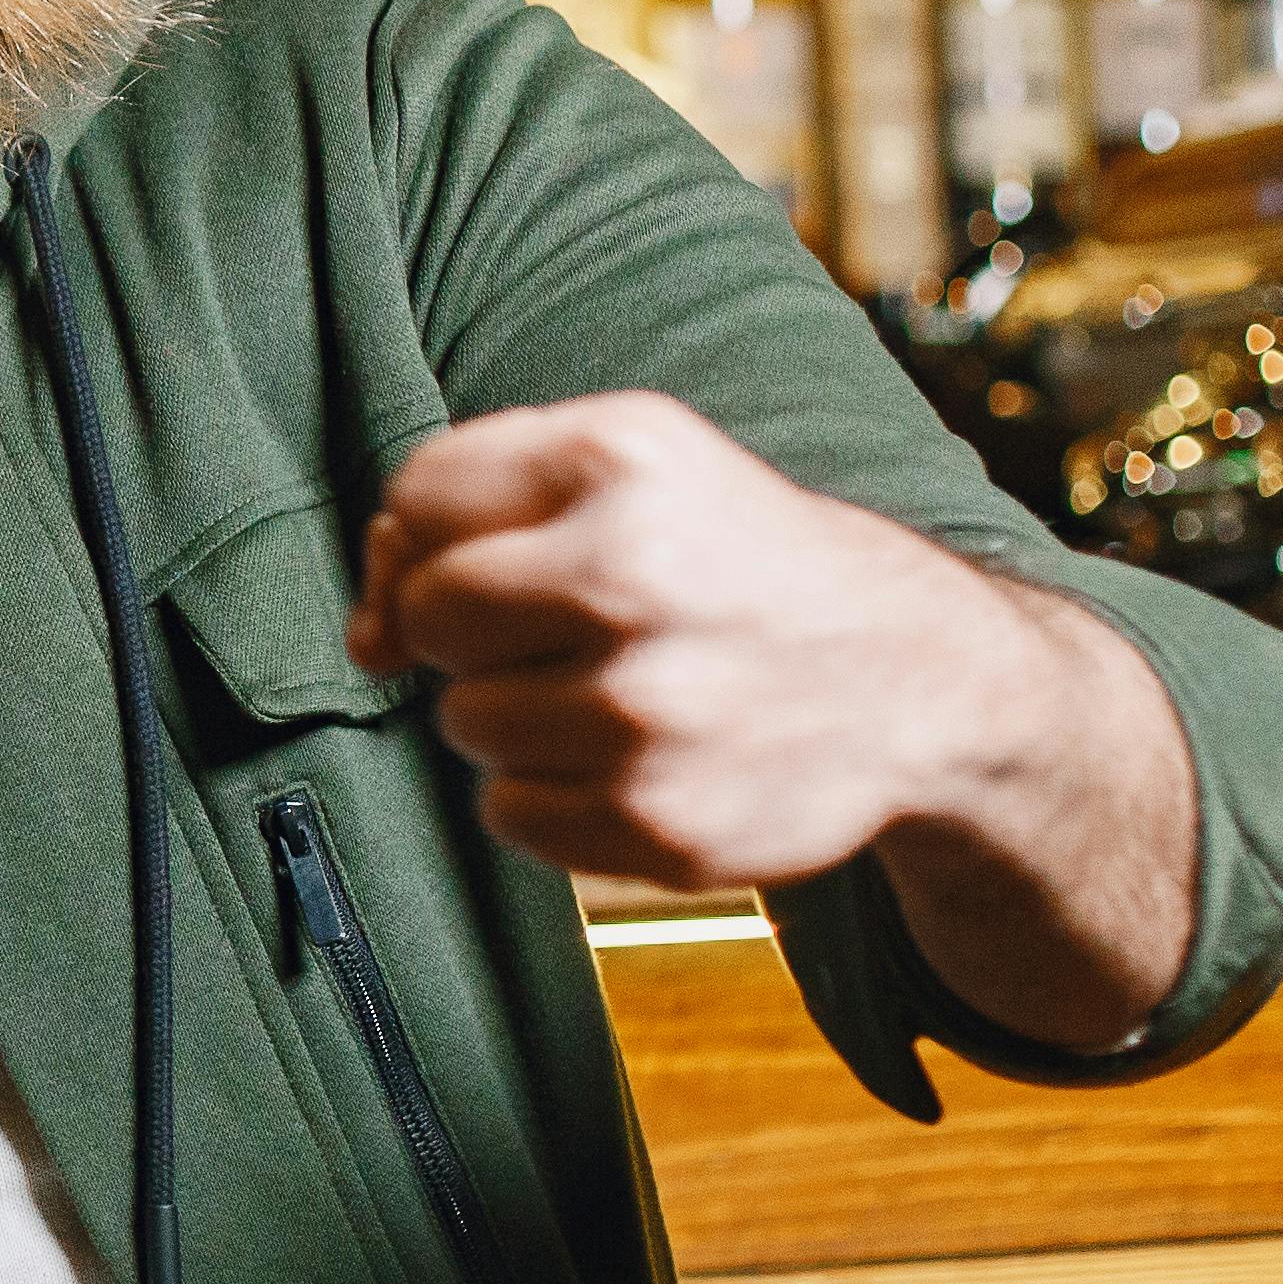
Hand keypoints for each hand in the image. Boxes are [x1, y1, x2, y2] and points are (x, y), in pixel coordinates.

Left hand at [352, 390, 1078, 894]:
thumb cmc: (737, 562)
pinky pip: (507, 813)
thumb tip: (365, 637)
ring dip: (515, 715)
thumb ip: (469, 508)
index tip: (502, 553)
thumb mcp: (634, 469)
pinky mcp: (658, 823)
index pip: (420, 498)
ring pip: (463, 721)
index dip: (438, 536)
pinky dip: (551, 795)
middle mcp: (634, 578)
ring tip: (623, 690)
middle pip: (429, 614)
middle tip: (571, 627)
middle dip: (473, 629)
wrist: (917, 682)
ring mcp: (648, 711)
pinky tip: (637, 759)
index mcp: (624, 461)